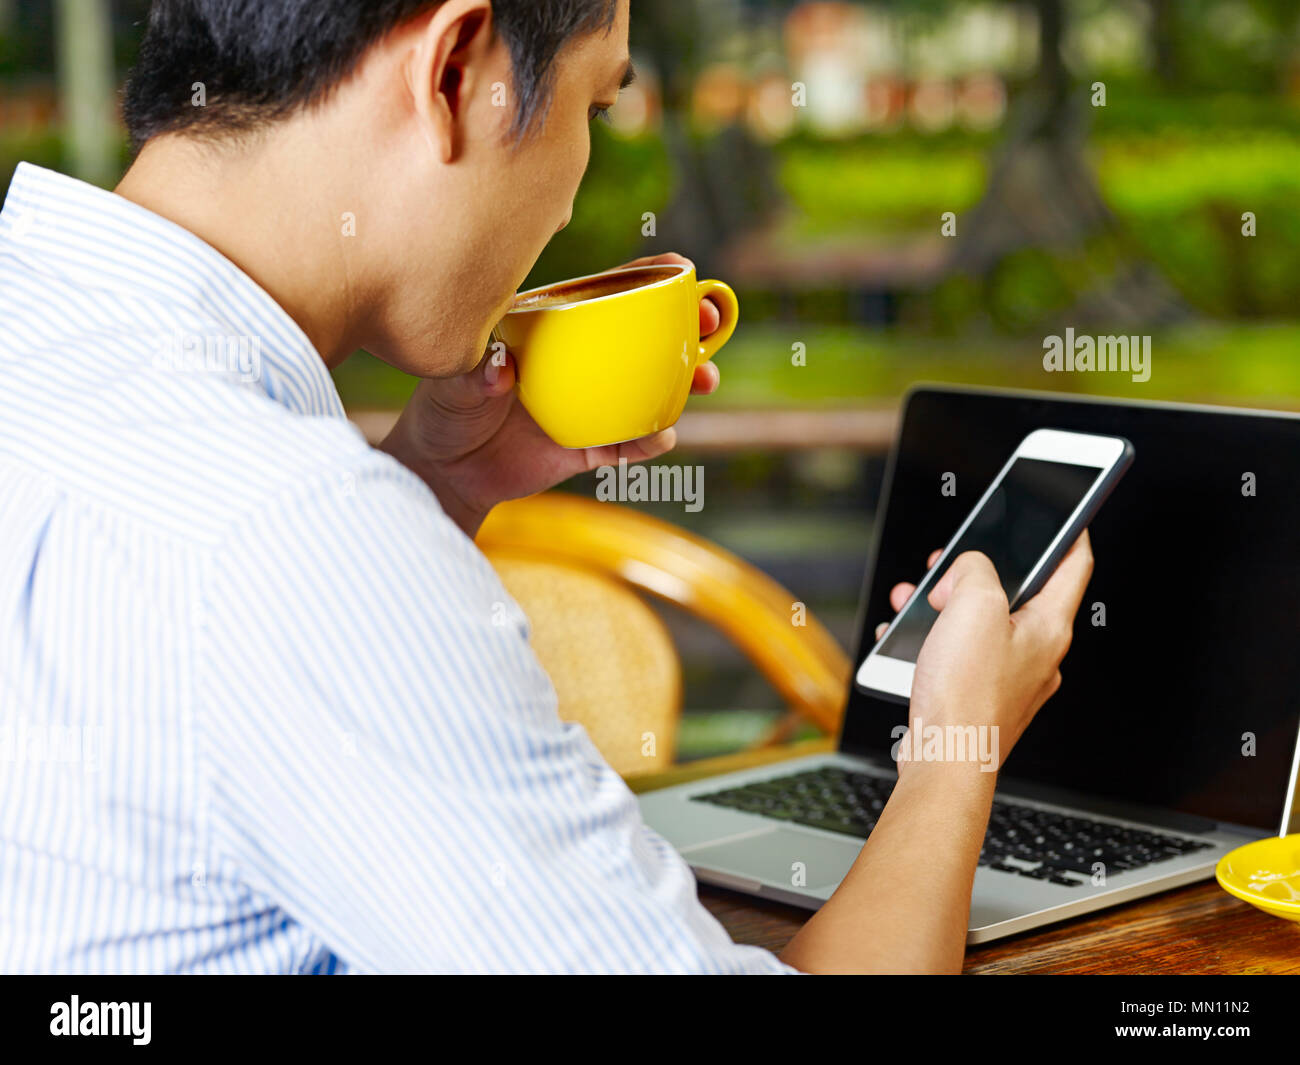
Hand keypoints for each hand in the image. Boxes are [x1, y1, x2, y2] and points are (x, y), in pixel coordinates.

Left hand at [379, 253, 722, 537]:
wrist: (445, 471)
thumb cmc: (444, 411)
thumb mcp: (450, 386)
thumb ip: (473, 373)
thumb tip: (500, 368)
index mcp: (556, 330)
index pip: (606, 295)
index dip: (648, 279)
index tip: (681, 269)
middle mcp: (582, 364)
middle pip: (647, 340)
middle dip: (689, 328)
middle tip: (710, 323)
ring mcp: (591, 405)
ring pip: (651, 390)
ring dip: (685, 383)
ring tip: (703, 381)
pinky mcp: (591, 448)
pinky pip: (630, 443)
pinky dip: (650, 440)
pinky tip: (661, 436)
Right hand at [877, 533, 1093, 774]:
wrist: (945, 760)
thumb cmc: (965, 694)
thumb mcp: (972, 606)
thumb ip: (975, 570)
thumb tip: (964, 572)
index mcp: (1049, 627)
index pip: (1074, 565)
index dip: (1071, 533)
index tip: (1068, 516)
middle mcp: (1038, 654)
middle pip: (1019, 593)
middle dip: (978, 573)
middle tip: (952, 566)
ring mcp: (1012, 679)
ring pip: (984, 624)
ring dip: (948, 607)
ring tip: (917, 605)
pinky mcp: (984, 697)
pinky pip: (965, 654)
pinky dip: (938, 640)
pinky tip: (912, 641)